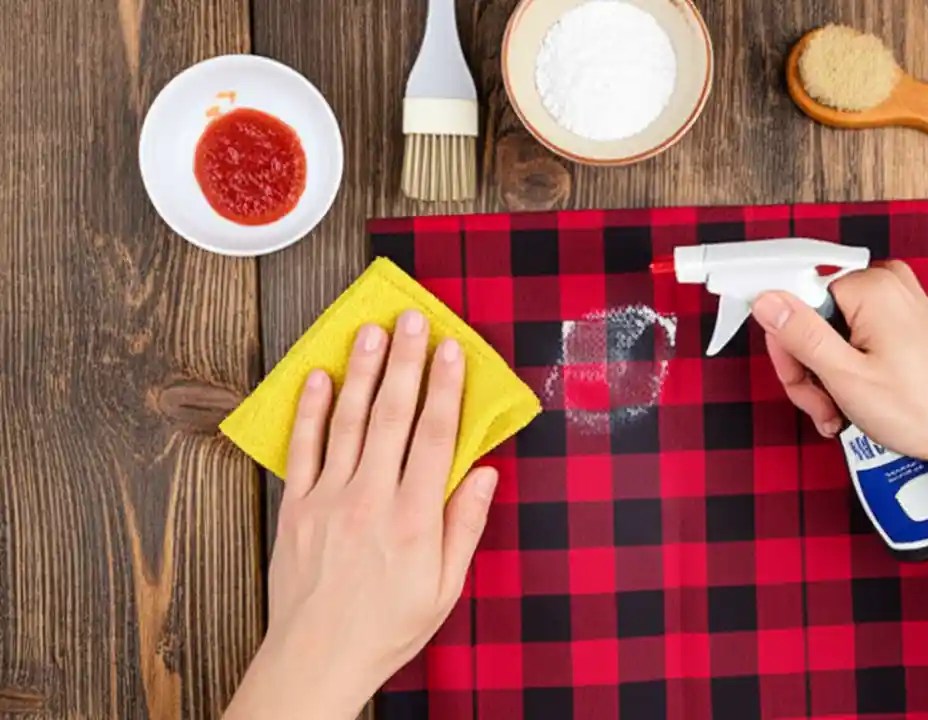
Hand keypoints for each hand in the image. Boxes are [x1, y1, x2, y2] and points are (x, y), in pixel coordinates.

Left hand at [226, 309, 496, 718]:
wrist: (317, 658)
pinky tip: (318, 376)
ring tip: (369, 331)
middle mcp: (371, 499)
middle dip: (405, 361)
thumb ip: (464, 526)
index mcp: (414, 519)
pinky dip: (310, 409)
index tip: (452, 349)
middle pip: (391, 416)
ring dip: (361, 371)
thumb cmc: (387, 627)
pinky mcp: (297, 507)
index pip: (434, 436)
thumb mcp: (445, 587)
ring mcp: (329, 499)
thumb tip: (483, 474)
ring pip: (347, 421)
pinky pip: (303, 448)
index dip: (446, 387)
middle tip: (410, 319)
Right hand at [750, 261, 927, 469]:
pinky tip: (852, 404)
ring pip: (832, 334)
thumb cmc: (924, 411)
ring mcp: (899, 304)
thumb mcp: (845, 377)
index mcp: (871, 287)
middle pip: (814, 317)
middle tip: (821, 405)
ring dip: (826, 378)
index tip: (795, 377)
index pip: (797, 298)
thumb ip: (801, 334)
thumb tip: (766, 300)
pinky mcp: (905, 324)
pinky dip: (847, 373)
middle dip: (808, 368)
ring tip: (838, 412)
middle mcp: (887, 285)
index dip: (787, 343)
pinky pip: (856, 339)